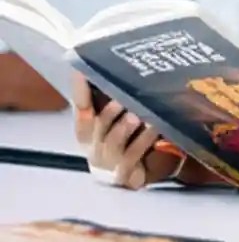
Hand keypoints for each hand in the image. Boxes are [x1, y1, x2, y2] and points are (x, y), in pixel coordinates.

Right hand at [71, 74, 181, 188]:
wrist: (137, 174)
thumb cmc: (127, 141)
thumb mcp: (119, 121)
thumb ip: (117, 100)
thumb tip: (123, 67)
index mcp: (87, 130)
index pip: (80, 107)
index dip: (79, 90)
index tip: (80, 71)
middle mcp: (92, 147)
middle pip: (96, 126)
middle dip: (108, 113)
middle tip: (121, 100)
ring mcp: (106, 163)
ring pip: (113, 142)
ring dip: (125, 127)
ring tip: (138, 115)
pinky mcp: (123, 174)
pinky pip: (133, 156)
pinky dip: (143, 140)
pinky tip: (155, 128)